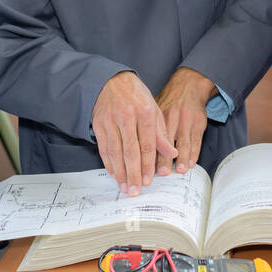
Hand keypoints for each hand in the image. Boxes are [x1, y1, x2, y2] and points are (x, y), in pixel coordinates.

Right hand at [92, 71, 176, 195]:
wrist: (112, 80)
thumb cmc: (137, 96)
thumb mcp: (155, 109)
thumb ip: (162, 133)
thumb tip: (172, 153)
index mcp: (145, 112)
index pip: (147, 144)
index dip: (148, 164)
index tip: (149, 180)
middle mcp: (127, 116)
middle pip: (130, 151)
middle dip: (133, 173)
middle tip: (135, 190)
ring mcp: (110, 120)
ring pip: (115, 151)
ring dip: (120, 172)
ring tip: (124, 186)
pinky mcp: (99, 124)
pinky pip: (103, 147)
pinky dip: (108, 162)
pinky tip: (114, 173)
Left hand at [154, 67, 214, 175]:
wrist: (189, 85)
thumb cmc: (169, 100)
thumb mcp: (155, 108)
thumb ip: (147, 127)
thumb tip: (135, 147)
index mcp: (158, 115)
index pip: (152, 138)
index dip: (148, 154)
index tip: (145, 167)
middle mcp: (173, 118)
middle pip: (167, 141)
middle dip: (164, 159)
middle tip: (161, 173)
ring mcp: (187, 121)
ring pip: (184, 142)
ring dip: (181, 158)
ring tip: (178, 170)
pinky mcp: (199, 123)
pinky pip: (197, 141)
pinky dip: (194, 153)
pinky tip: (190, 163)